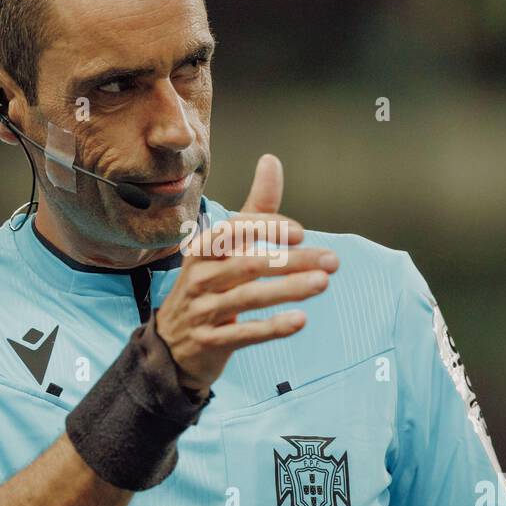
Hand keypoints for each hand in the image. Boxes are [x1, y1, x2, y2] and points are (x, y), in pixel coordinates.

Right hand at [155, 154, 338, 392]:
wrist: (172, 345)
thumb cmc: (209, 286)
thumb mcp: (225, 249)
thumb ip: (254, 210)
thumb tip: (271, 160)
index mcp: (203, 249)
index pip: (233, 231)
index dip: (266, 229)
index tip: (300, 234)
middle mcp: (199, 277)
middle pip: (248, 264)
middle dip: (292, 261)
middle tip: (332, 261)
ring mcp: (203, 311)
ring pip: (248, 297)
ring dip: (288, 290)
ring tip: (322, 284)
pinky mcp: (210, 342)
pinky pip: (244, 334)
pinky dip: (272, 327)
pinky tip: (300, 320)